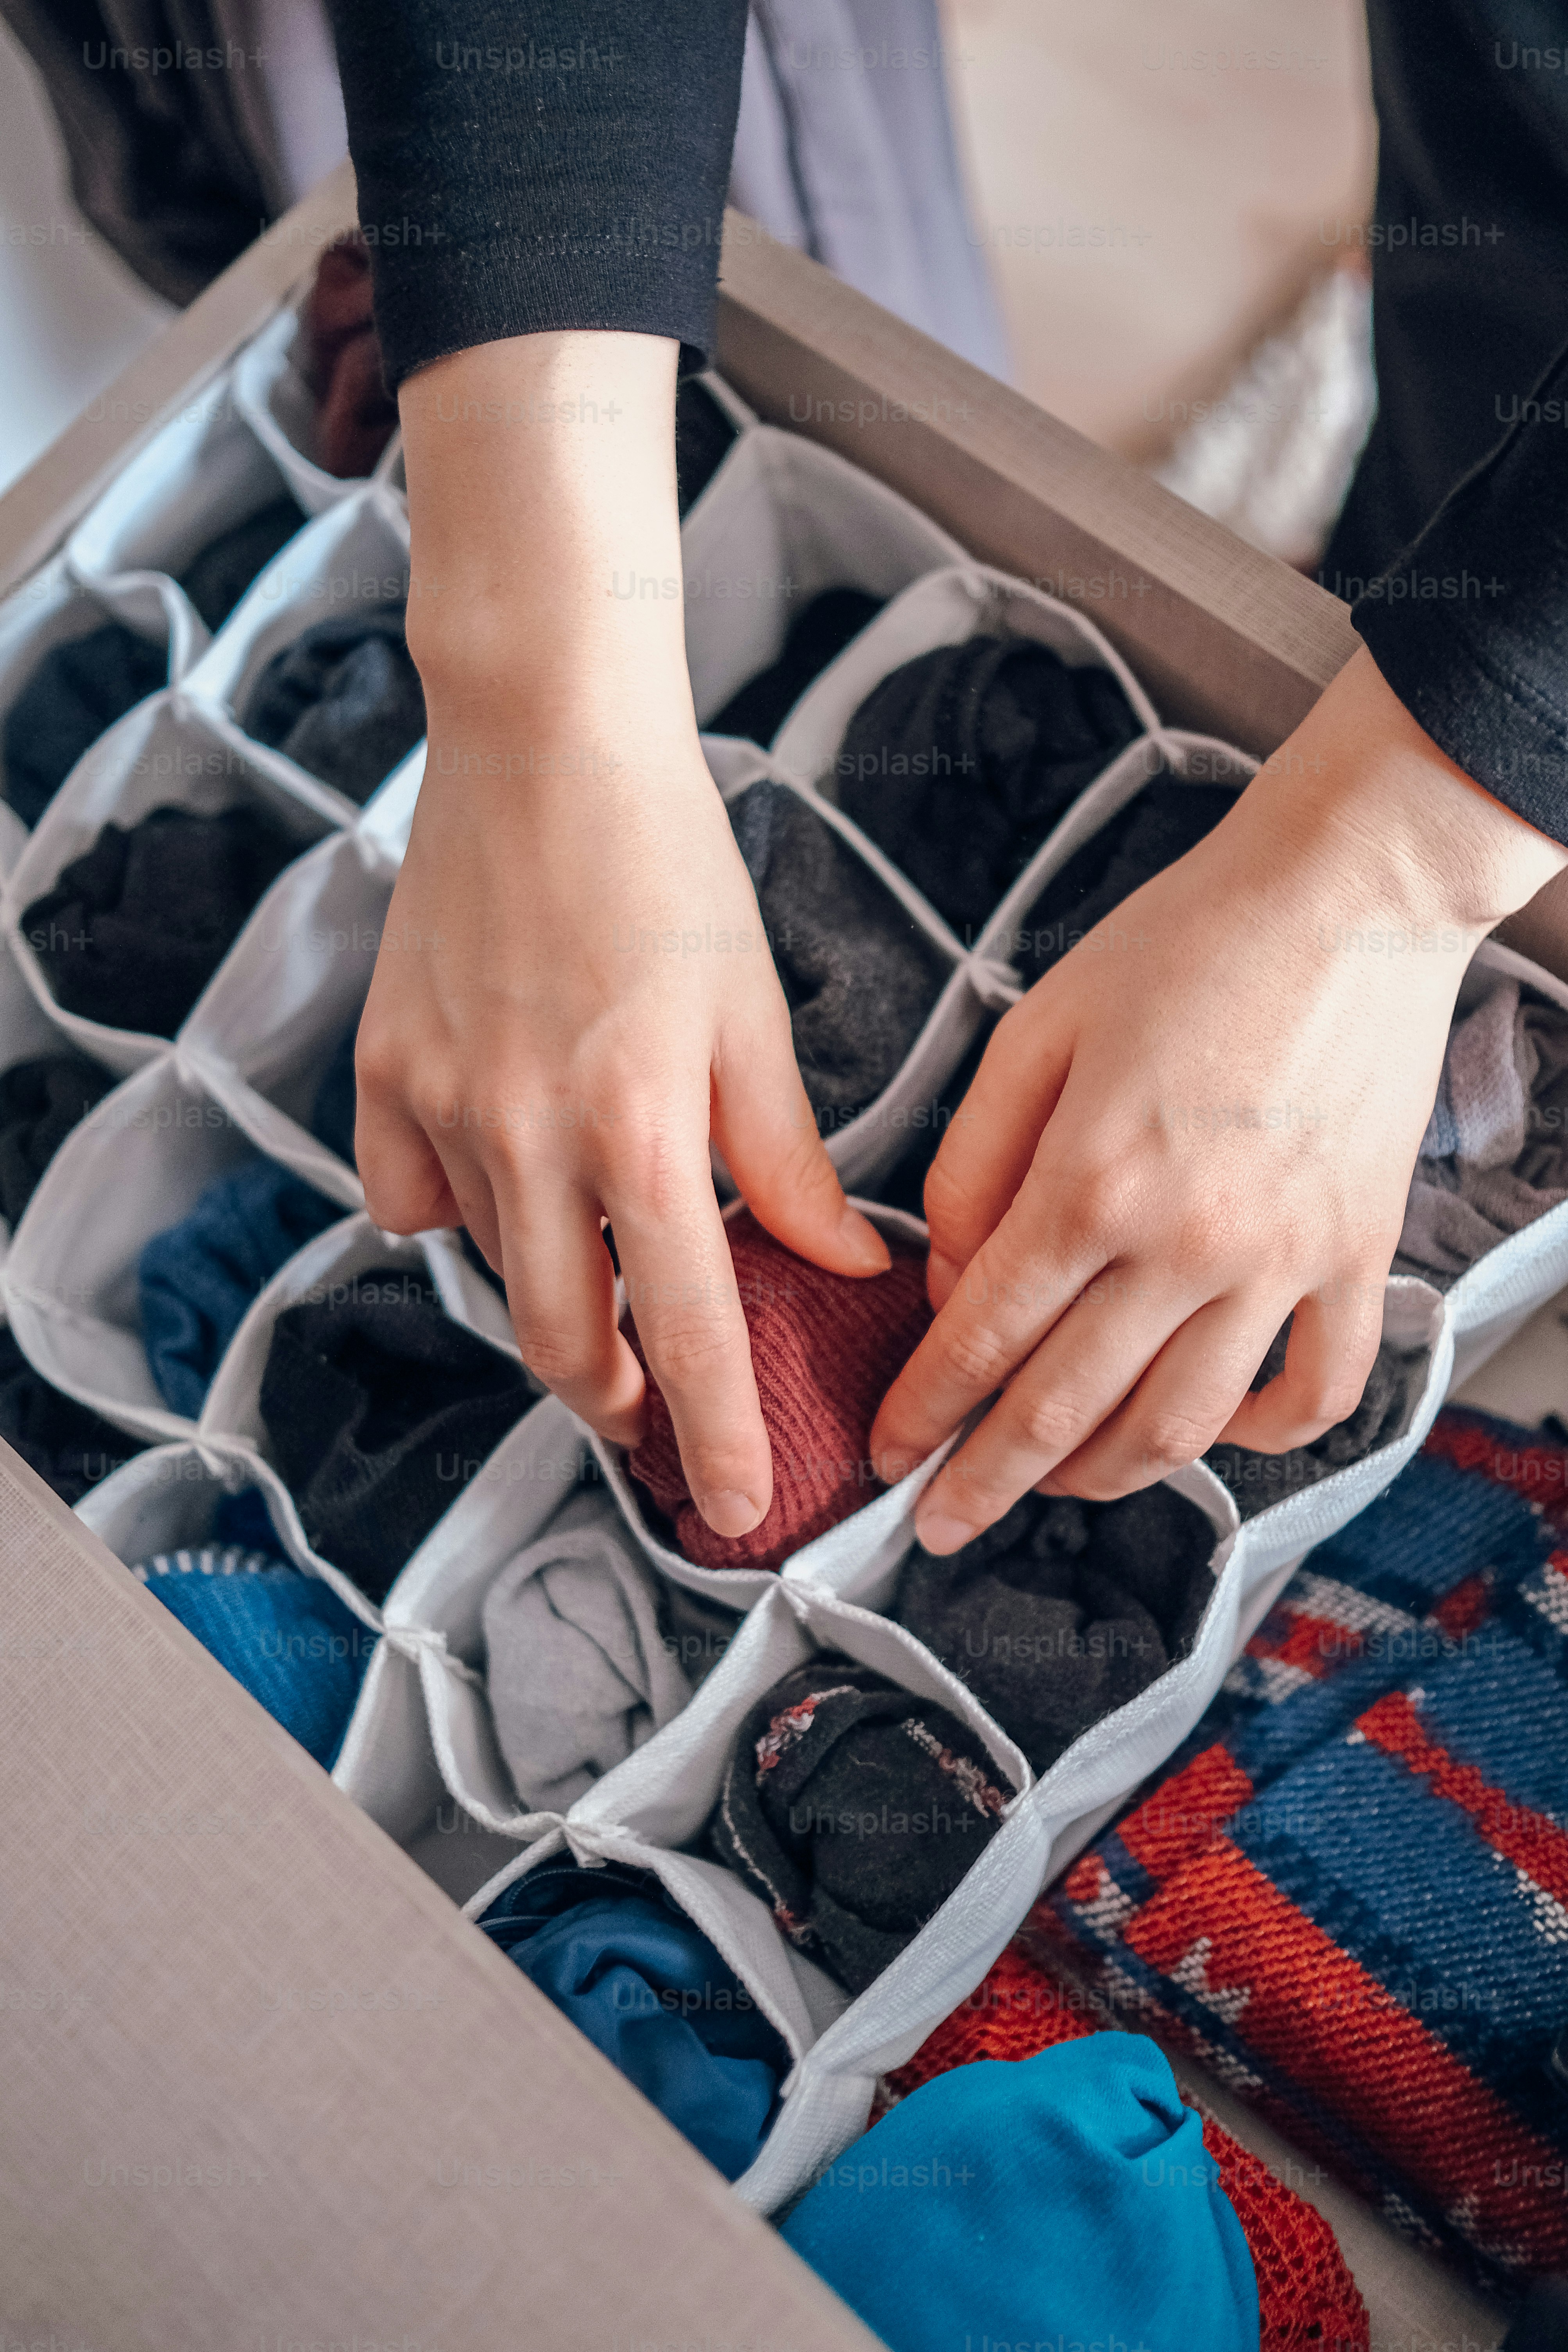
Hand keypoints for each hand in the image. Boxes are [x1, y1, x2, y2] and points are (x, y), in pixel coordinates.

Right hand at [357, 331, 887, 1539]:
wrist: (543, 743)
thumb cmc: (666, 867)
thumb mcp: (755, 1020)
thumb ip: (789, 1164)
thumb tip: (844, 1268)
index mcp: (641, 1134)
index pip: (687, 1336)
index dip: (714, 1437)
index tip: (732, 1507)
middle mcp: (527, 1140)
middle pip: (562, 1344)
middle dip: (616, 1401)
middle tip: (657, 1402)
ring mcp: (438, 1110)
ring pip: (491, 1274)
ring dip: (551, 1298)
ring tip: (599, 1265)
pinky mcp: (380, 1074)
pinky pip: (413, 1197)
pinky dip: (460, 1209)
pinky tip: (507, 1168)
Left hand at [871, 647, 1567, 1549]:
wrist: (1350, 892)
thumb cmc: (1187, 943)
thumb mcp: (1034, 1029)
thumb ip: (973, 1166)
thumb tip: (958, 1282)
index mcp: (1093, 1181)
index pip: (980, 1338)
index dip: (921, 1411)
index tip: (885, 1454)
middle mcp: (1188, 1244)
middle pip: (1065, 1407)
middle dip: (988, 1478)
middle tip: (938, 1519)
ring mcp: (1283, 1261)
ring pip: (1180, 1425)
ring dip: (1101, 1476)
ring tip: (1051, 1486)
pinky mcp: (1358, 1255)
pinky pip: (1314, 1390)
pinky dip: (1258, 1436)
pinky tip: (1203, 1435)